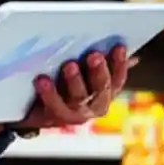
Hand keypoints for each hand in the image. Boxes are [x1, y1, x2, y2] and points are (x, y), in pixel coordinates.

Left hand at [12, 45, 137, 129]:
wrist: (38, 108)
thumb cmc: (67, 80)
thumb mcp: (85, 69)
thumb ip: (102, 60)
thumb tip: (125, 49)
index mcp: (107, 92)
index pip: (118, 78)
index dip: (120, 63)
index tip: (119, 47)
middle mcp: (96, 105)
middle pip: (100, 88)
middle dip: (98, 71)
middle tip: (94, 55)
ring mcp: (77, 114)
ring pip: (79, 98)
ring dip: (75, 81)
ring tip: (69, 65)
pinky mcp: (55, 117)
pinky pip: (54, 106)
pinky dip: (49, 93)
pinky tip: (43, 79)